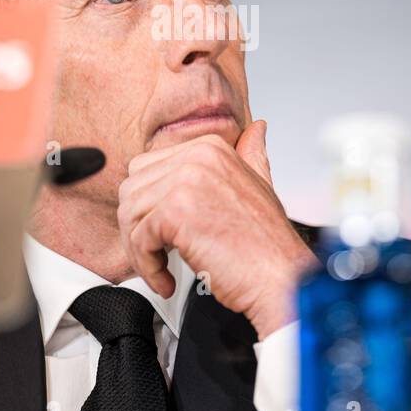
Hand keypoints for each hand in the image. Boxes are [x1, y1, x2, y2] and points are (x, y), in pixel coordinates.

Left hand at [117, 120, 317, 338]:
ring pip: (129, 213)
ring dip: (140, 250)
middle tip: (157, 254)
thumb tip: (255, 130)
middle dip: (137, 227)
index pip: (146, 168)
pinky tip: (168, 279)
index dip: (148, 206)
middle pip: (132, 189)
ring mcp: (185, 182)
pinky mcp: (175, 212)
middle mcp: (197, 158)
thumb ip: (251, 155)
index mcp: (210, 148)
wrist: (281, 279)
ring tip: (162, 269)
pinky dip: (147, 266)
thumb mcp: (262, 186)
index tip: (162, 231)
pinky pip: (138, 239)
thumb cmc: (267, 245)